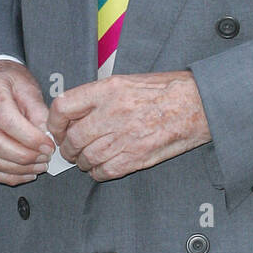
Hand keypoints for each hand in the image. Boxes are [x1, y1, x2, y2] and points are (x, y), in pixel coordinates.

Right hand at [0, 59, 53, 184]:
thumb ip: (38, 112)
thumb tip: (46, 138)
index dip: (29, 137)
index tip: (48, 146)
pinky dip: (4, 175)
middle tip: (45, 159)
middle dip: (22, 157)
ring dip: (15, 169)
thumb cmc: (10, 82)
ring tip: (38, 167)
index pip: (6, 119)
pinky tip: (23, 173)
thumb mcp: (28, 87)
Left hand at [47, 71, 211, 180]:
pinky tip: (102, 167)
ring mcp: (124, 137)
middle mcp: (113, 112)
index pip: (63, 107)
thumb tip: (75, 112)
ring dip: (82, 162)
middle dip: (68, 148)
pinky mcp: (136, 157)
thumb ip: (99, 95)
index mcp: (108, 89)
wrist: (197, 104)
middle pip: (74, 138)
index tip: (58, 129)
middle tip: (71, 149)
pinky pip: (105, 171)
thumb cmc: (166, 90)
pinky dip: (98, 173)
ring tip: (87, 159)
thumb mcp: (127, 80)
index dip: (55, 123)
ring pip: (86, 157)